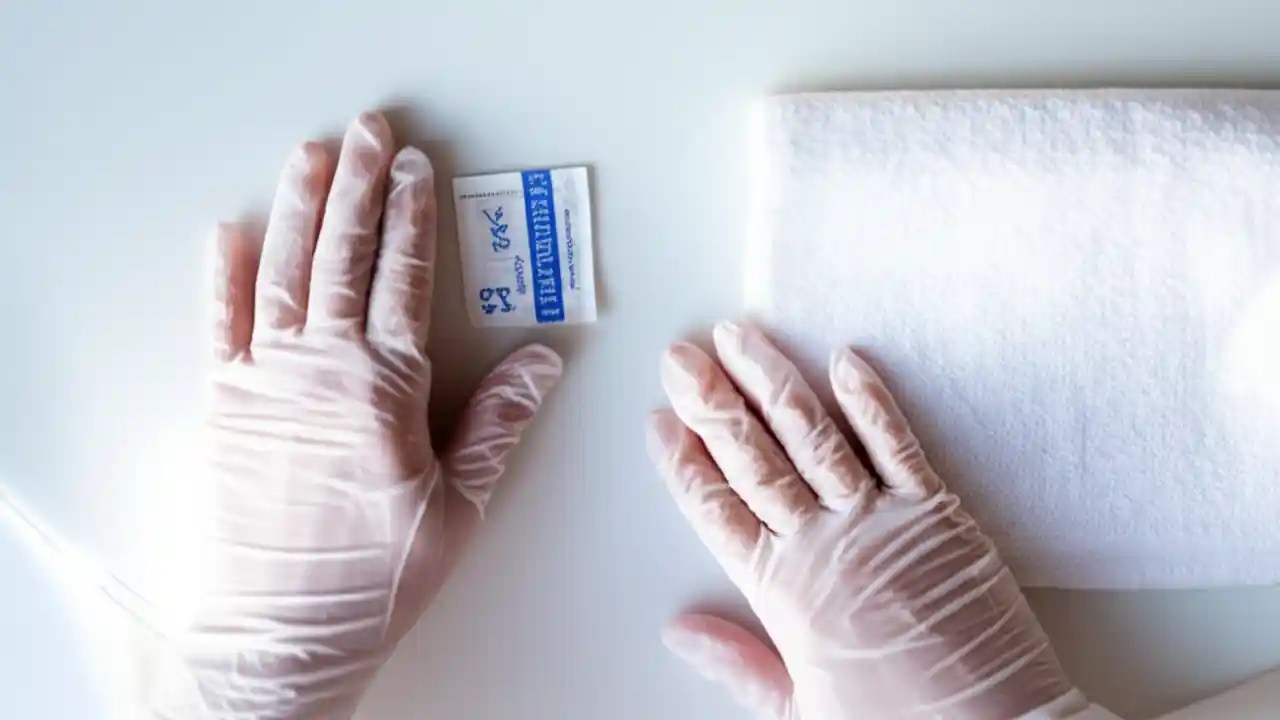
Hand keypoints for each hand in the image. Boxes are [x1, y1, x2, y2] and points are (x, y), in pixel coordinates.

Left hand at [150, 112, 561, 717]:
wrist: (282, 632)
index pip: (404, 280)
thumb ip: (497, 422)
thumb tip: (542, 360)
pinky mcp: (224, 405)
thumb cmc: (374, 579)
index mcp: (385, 388)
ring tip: (313, 155)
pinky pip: (221, 324)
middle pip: (345, 257)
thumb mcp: (459, 506)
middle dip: (361, 186)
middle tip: (372, 133)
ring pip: (286, 272)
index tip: (418, 172)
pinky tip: (233, 232)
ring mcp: (265, 381)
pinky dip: (226, 275)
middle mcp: (320, 369)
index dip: (414, 218)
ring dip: (301, 207)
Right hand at [648, 322, 1110, 718]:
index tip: (660, 421)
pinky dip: (870, 400)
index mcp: (781, 591)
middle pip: (752, 458)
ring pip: (812, 435)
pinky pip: (897, 443)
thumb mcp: (800, 711)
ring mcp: (878, 521)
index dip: (684, 461)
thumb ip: (739, 664)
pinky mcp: (937, 512)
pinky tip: (844, 360)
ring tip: (739, 337)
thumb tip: (681, 631)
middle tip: (680, 356)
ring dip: (772, 381)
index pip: (715, 509)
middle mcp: (821, 545)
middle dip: (711, 401)